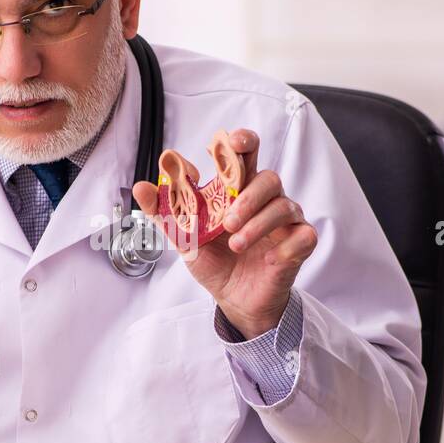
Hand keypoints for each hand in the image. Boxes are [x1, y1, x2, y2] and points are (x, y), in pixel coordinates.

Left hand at [132, 129, 316, 338]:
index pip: (246, 155)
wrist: (233, 300)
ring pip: (284, 206)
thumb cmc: (214, 262)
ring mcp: (285, 222)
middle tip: (228, 221)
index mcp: (238, 190)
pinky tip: (268, 258)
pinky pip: (303, 234)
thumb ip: (164, 211)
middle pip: (268, 178)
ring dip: (258, 224)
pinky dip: (285, 245)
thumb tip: (140, 187)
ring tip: (236, 245)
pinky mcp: (299, 244)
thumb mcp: (184, 238)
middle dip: (247, 197)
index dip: (244, 142)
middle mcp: (265, 200)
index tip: (234, 142)